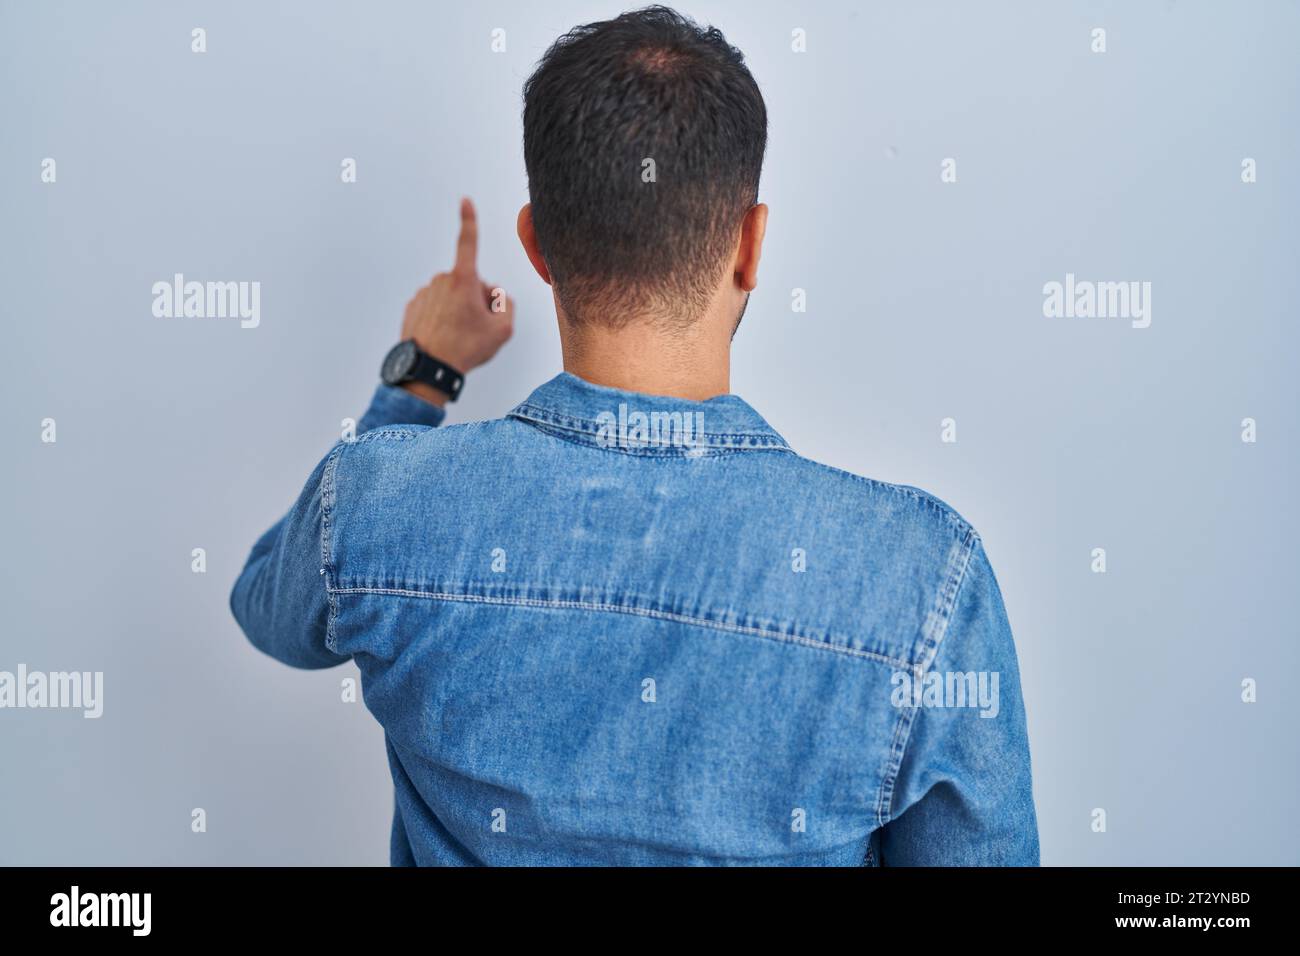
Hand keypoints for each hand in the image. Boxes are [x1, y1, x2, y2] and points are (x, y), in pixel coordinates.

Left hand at [398, 198, 513, 404]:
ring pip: (451, 296)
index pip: (468, 243)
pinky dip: (442, 318)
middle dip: (476, 297)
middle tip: (477, 326)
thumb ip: (508, 306)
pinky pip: (435, 307)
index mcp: (463, 280)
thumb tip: (497, 297)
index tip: (465, 201)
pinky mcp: (413, 306)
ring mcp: (425, 293)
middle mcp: (442, 281)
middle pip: (469, 281)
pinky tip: (444, 337)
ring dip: (459, 309)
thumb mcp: (502, 331)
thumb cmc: (466, 349)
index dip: (469, 220)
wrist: (428, 369)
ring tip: (459, 336)